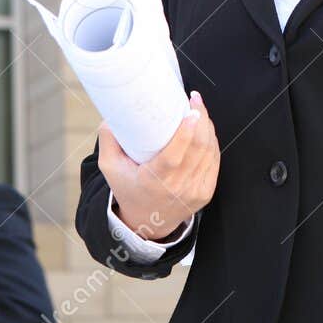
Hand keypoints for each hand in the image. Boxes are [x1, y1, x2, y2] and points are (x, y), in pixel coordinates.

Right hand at [100, 90, 218, 240]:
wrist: (147, 222)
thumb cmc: (127, 190)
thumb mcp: (110, 168)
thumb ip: (108, 141)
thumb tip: (112, 115)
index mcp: (154, 182)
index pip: (174, 157)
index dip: (186, 133)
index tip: (190, 112)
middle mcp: (177, 188)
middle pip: (197, 149)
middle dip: (201, 119)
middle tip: (194, 100)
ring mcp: (194, 192)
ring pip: (209, 153)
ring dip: (208, 128)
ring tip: (199, 109)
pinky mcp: (205, 193)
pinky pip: (214, 162)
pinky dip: (212, 142)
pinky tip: (206, 129)